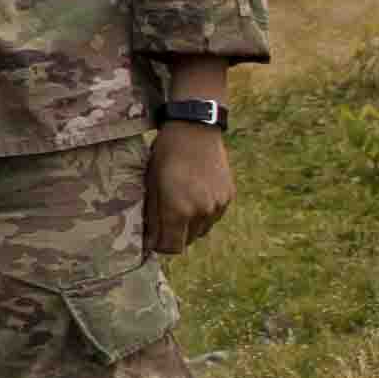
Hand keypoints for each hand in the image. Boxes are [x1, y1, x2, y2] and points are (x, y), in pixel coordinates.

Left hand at [144, 123, 233, 257]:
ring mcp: (218, 205)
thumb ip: (153, 217)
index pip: (172, 247)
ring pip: (202, 230)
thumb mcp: (152, 185)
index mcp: (179, 210)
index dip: (160, 246)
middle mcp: (202, 212)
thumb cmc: (166, 156)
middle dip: (174, 235)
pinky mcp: (228, 197)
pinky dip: (204, 213)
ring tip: (180, 204)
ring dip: (190, 225)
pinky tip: (195, 195)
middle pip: (187, 241)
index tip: (153, 238)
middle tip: (164, 218)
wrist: (195, 130)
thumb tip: (150, 244)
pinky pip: (214, 216)